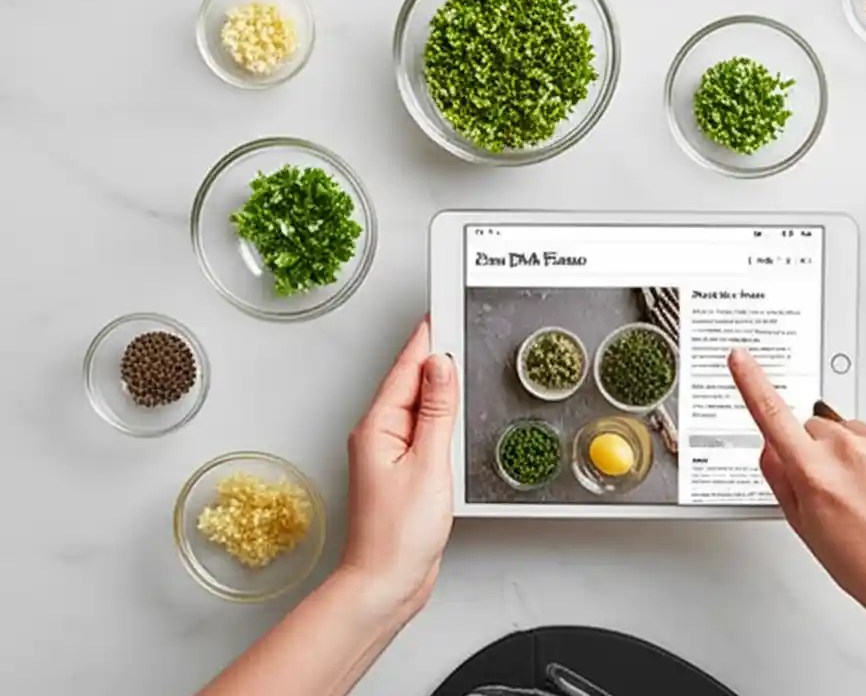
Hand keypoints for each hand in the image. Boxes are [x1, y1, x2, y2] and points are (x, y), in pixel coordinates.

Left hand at [341, 317, 457, 618]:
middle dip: (432, 352)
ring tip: (458, 357)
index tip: (443, 311)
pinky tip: (452, 412)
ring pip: (415, 405)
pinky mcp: (401, 472)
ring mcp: (387, 454)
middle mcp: (377, 435)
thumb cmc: (398, 536)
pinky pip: (420, 429)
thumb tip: (440, 366)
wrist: (385, 584)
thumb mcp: (427, 464)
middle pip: (408, 381)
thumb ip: (436, 412)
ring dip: (436, 382)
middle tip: (456, 322)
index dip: (427, 338)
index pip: (407, 368)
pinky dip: (438, 414)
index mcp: (378, 427)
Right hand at [728, 348, 865, 623]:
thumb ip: (780, 479)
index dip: (751, 382)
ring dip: (853, 456)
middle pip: (814, 427)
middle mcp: (848, 449)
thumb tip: (770, 448)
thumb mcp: (805, 527)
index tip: (740, 358)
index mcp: (814, 471)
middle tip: (834, 492)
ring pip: (851, 433)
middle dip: (816, 450)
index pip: (772, 415)